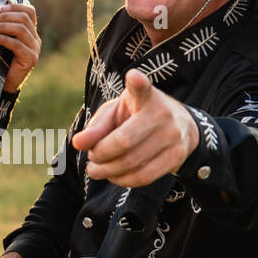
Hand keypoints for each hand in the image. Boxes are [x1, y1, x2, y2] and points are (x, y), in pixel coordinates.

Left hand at [0, 2, 40, 92]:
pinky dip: (3, 38)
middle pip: (24, 18)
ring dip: (3, 26)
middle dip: (5, 17)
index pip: (29, 12)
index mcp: (29, 32)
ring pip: (21, 29)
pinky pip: (17, 44)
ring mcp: (35, 49)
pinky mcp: (31, 58)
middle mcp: (35, 39)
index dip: (15, 7)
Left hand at [72, 69, 199, 186]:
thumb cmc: (137, 116)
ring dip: (108, 172)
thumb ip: (96, 127)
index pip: (142, 88)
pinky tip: (114, 176)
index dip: (138, 83)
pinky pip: (145, 177)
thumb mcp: (116, 113)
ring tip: (96, 170)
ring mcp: (173, 136)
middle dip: (100, 155)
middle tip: (91, 159)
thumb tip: (78, 144)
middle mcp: (163, 114)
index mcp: (146, 97)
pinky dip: (123, 180)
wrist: (180, 126)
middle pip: (124, 142)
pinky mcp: (177, 156)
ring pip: (133, 163)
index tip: (134, 77)